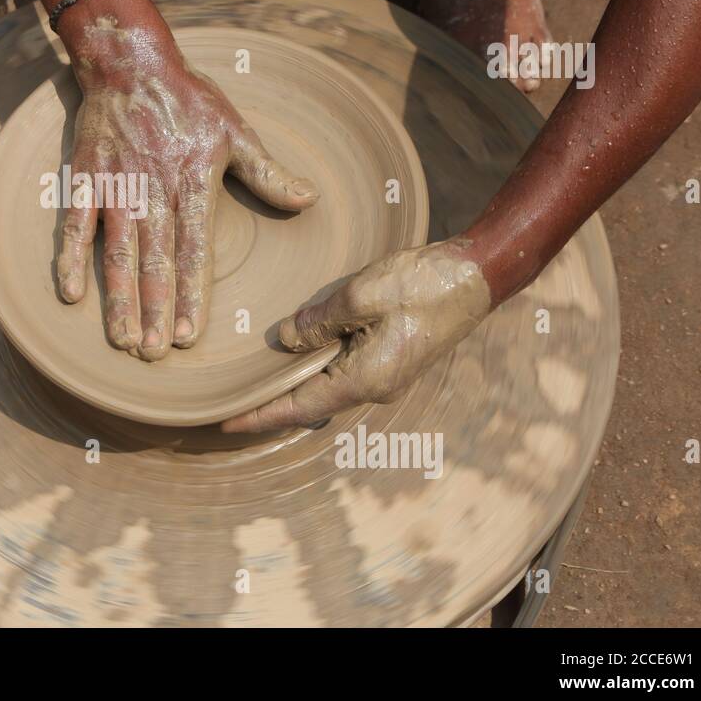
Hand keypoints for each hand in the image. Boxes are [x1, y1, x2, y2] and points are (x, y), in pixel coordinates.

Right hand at [56, 17, 317, 359]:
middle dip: (153, 311)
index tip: (190, 335)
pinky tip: (71, 295)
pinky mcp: (86, 179)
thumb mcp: (236, 131)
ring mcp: (115, 187)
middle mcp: (152, 190)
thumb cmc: (189, 100)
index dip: (190, 294)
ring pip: (116, 252)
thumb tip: (309, 200)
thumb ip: (268, 173)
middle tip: (153, 354)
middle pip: (153, 261)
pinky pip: (74, 225)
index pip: (193, 250)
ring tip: (121, 340)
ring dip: (117, 299)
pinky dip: (71, 259)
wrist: (130, 63)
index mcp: (192, 182)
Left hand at [222, 239, 492, 430]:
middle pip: (309, 402)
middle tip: (228, 402)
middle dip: (270, 404)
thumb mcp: (361, 296)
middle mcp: (374, 386)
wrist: (476, 276)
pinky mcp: (391, 356)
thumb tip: (285, 340)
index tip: (224, 424)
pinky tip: (293, 351)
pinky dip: (313, 365)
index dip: (259, 417)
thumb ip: (318, 322)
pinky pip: (342, 367)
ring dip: (291, 382)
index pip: (299, 408)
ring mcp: (385, 373)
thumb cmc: (423, 285)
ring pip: (325, 383)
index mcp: (365, 380)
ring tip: (252, 379)